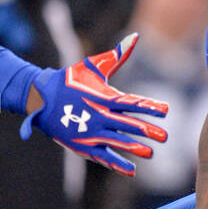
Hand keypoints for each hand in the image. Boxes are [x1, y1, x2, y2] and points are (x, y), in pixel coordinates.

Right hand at [21, 34, 167, 174]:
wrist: (41, 98)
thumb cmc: (70, 80)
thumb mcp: (93, 66)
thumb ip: (117, 55)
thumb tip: (135, 37)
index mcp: (104, 97)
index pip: (132, 102)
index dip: (149, 106)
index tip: (166, 110)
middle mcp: (99, 115)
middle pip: (128, 125)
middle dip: (147, 130)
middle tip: (165, 136)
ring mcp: (91, 132)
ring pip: (117, 142)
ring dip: (134, 148)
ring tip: (150, 153)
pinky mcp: (83, 145)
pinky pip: (103, 156)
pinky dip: (117, 164)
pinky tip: (131, 171)